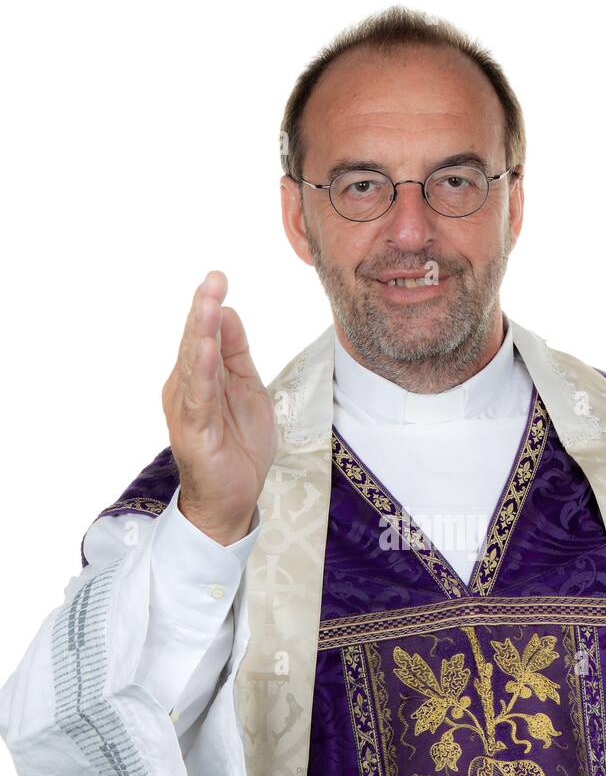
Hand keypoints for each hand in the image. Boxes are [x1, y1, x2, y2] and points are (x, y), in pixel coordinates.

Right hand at [162, 270, 277, 545]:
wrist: (235, 498)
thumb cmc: (240, 445)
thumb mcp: (247, 388)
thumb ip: (236, 354)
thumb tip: (228, 312)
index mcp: (199, 376)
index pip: (203, 336)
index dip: (210, 307)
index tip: (218, 277)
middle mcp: (187, 389)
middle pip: (194, 343)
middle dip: (203, 311)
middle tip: (213, 279)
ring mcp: (188, 410)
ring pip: (194, 366)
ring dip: (200, 334)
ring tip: (208, 304)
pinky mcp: (194, 432)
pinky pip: (198, 399)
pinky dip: (201, 374)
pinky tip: (205, 351)